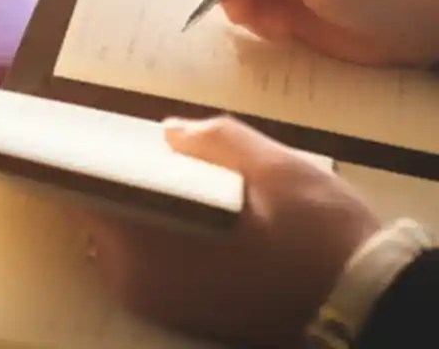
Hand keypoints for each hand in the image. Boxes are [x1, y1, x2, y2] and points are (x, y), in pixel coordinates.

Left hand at [82, 116, 380, 347]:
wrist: (363, 300)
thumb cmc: (317, 235)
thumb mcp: (275, 168)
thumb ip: (215, 140)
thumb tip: (169, 132)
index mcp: (143, 244)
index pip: (85, 193)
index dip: (84, 162)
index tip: (81, 136)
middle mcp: (135, 280)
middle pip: (100, 216)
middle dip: (116, 182)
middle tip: (136, 148)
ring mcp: (155, 302)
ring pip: (122, 239)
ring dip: (138, 210)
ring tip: (166, 176)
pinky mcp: (177, 314)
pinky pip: (146, 263)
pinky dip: (157, 236)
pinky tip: (185, 211)